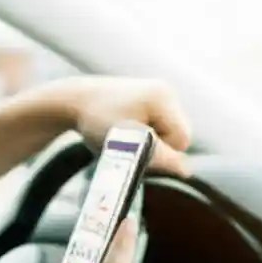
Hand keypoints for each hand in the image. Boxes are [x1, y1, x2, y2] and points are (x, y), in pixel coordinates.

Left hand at [46, 76, 192, 176]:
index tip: (134, 149)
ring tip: (125, 136)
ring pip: (170, 133)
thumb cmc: (96, 122)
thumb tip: (187, 171)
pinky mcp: (153, 98)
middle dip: (158, 148)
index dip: (161, 153)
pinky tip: (128, 130)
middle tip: (128, 145)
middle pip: (179, 136)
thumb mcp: (127, 144)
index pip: (182, 140)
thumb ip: (158, 158)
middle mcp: (166, 91)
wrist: (74, 100)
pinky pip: (162, 126)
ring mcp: (160, 93)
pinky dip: (147, 134)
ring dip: (153, 142)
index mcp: (162, 98)